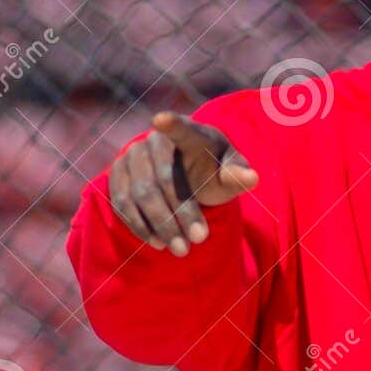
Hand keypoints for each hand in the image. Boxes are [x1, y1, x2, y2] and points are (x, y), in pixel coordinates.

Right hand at [108, 110, 258, 255]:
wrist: (184, 173)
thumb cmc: (213, 171)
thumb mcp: (230, 173)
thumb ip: (238, 174)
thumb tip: (252, 177)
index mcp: (190, 134)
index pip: (182, 129)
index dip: (172, 124)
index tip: (161, 120)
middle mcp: (156, 140)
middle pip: (164, 177)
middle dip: (181, 212)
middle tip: (199, 239)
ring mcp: (132, 155)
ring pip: (141, 193)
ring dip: (161, 225)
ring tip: (181, 250)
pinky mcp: (118, 174)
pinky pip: (122, 201)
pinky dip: (139, 225)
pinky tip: (158, 242)